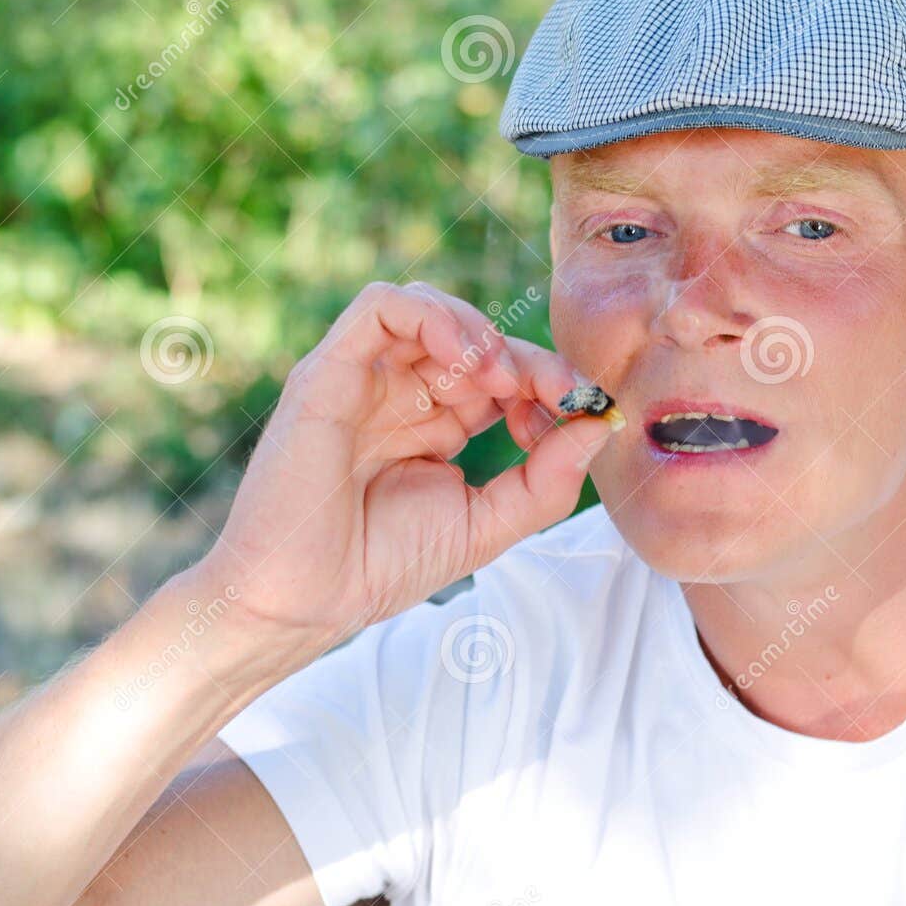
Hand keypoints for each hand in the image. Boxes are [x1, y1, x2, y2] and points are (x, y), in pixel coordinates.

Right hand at [187, 281, 618, 654]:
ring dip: (482, 333)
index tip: (582, 413)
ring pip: (430, 309)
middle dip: (528, 359)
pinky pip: (380, 307)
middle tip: (559, 392)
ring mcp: (364, 380)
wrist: (305, 598)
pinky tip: (463, 357)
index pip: (503, 378)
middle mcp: (401, 396)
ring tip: (504, 379)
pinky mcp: (328, 371)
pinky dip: (430, 315)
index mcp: (437, 427)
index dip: (547, 384)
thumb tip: (600, 423)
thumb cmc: (381, 566)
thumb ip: (546, 480)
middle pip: (476, 340)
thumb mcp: (487, 524)